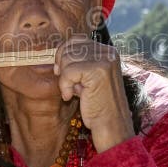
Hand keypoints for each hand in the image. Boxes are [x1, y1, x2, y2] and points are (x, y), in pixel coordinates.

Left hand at [54, 34, 134, 152]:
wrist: (111, 125)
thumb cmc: (97, 105)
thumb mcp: (87, 78)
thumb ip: (78, 62)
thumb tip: (57, 52)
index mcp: (107, 51)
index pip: (76, 40)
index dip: (63, 55)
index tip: (63, 73)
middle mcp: (108, 52)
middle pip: (69, 48)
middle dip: (63, 68)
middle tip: (70, 85)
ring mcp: (105, 60)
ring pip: (67, 59)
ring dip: (64, 78)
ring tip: (74, 91)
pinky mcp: (98, 71)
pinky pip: (68, 72)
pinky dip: (65, 86)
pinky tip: (71, 96)